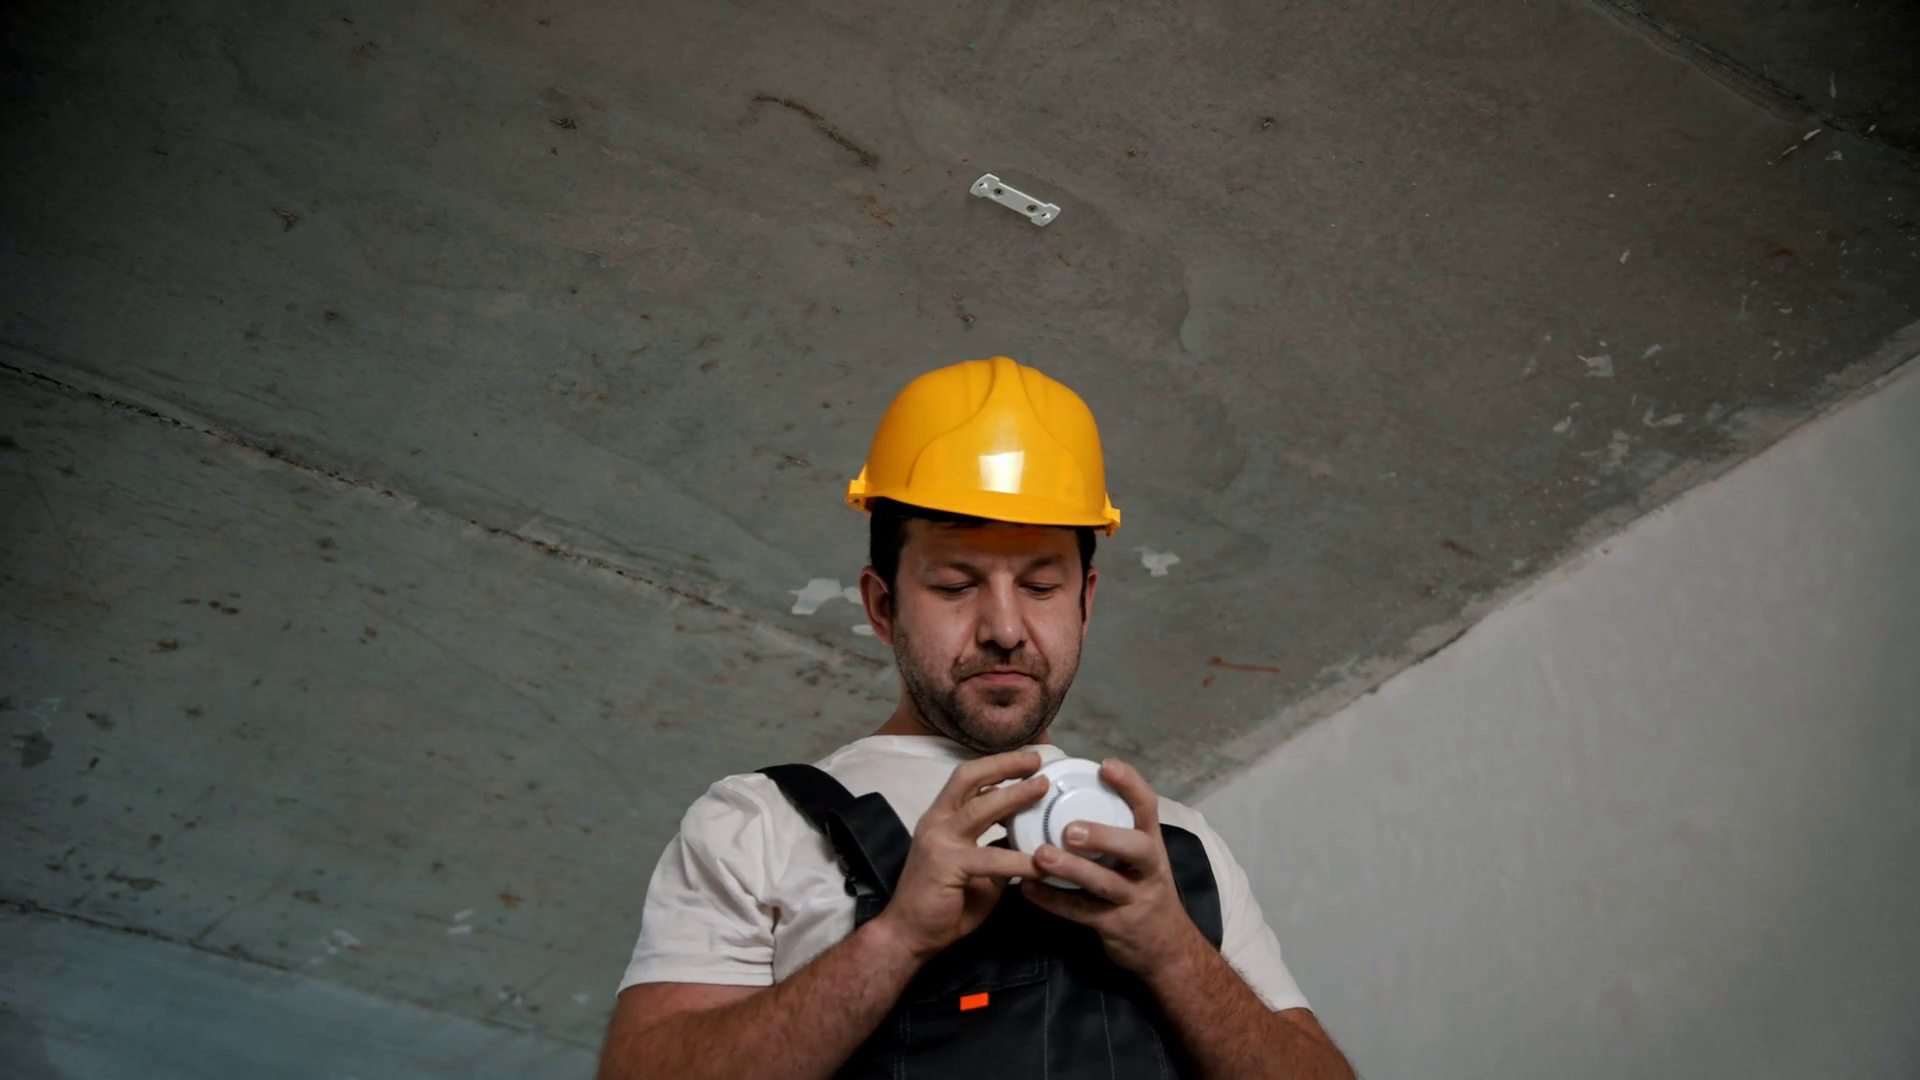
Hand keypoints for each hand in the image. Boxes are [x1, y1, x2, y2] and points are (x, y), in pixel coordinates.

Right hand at [872, 751, 1046, 960]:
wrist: (907, 935)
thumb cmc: (942, 904)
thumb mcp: (976, 871)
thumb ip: (995, 850)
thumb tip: (1026, 839)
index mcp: (941, 819)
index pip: (968, 780)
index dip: (996, 766)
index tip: (1027, 761)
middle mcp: (937, 822)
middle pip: (970, 778)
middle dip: (1005, 764)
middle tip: (1037, 760)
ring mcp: (939, 841)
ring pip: (980, 807)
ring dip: (1014, 795)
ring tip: (1042, 788)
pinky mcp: (947, 864)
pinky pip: (991, 857)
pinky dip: (1020, 860)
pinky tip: (1042, 864)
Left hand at [1020, 758, 1206, 976]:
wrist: (1168, 950)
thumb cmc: (1143, 890)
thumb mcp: (1140, 859)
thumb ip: (1115, 830)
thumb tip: (1074, 792)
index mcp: (1152, 844)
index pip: (1149, 807)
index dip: (1130, 785)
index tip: (1105, 766)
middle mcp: (1148, 870)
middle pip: (1137, 848)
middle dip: (1104, 835)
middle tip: (1070, 828)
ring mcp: (1134, 900)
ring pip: (1105, 884)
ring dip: (1072, 869)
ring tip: (1040, 856)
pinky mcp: (1115, 927)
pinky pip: (1082, 913)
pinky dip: (1053, 900)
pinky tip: (1027, 888)